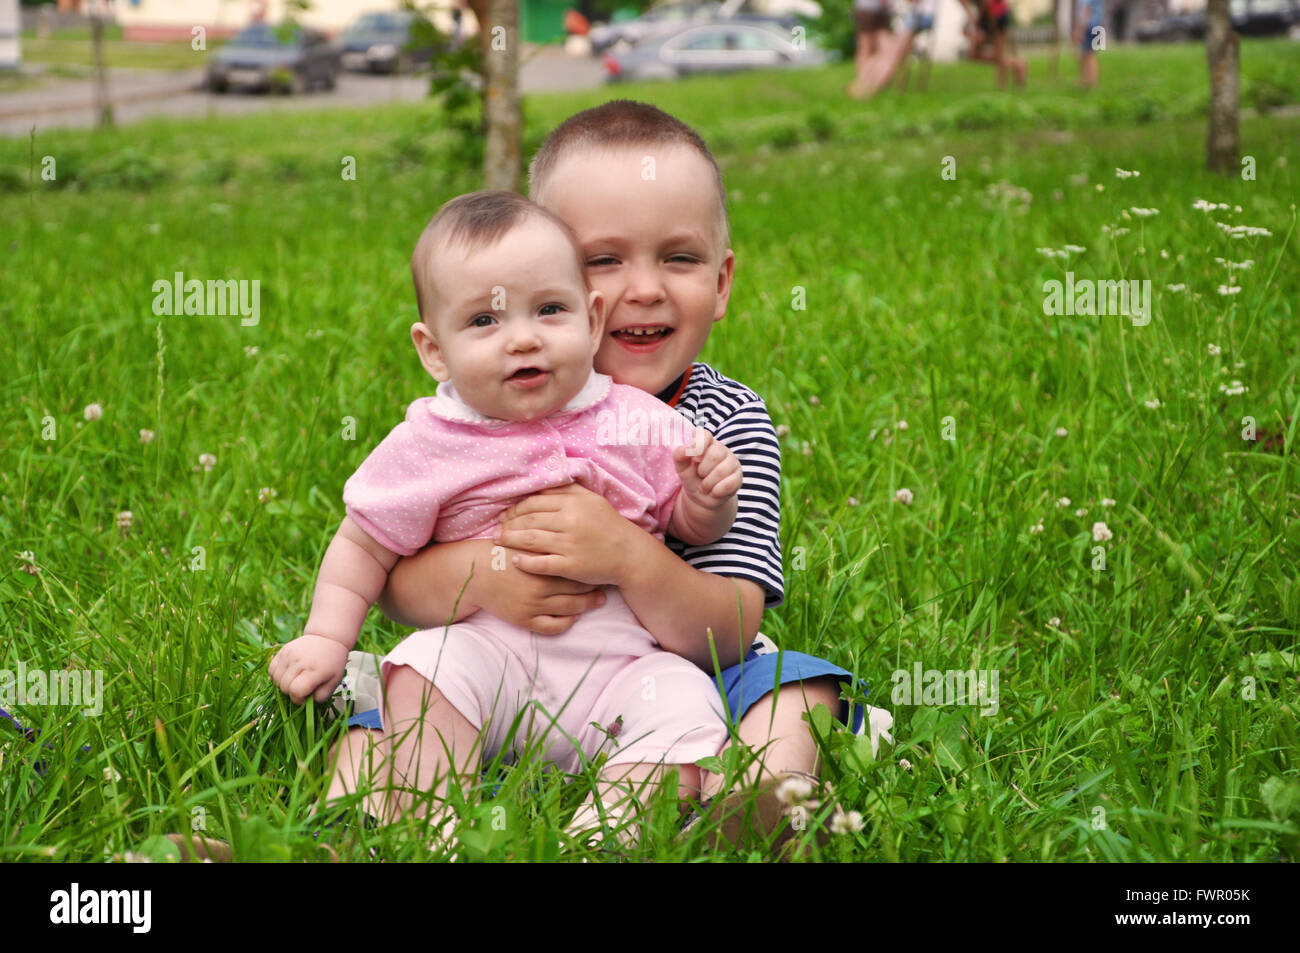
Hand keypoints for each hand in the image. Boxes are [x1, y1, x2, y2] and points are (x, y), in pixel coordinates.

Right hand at [269, 634, 349, 705]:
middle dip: (291, 693)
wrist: (327, 638)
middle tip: (302, 689)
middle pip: (285, 687)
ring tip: (295, 681)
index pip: (296, 690)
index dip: (298, 699)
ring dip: (283, 685)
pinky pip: (272, 669)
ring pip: (276, 679)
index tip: (305, 698)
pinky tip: (288, 675)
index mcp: (314, 670)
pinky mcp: (283, 650)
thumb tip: (307, 703)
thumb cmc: (332, 663)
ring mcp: (289, 654)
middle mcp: (300, 661)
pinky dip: (277, 676)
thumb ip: (321, 696)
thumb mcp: (334, 681)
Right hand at [471, 543, 605, 634]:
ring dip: (586, 605)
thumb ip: (546, 530)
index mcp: (541, 563)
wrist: (474, 572)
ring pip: (570, 609)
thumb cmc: (501, 551)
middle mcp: (539, 586)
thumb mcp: (523, 536)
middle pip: (577, 588)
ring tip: (598, 601)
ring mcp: (532, 605)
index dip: (591, 566)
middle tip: (606, 584)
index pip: (576, 566)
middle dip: (594, 587)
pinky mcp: (524, 620)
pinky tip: (574, 616)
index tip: (601, 564)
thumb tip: (569, 519)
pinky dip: (567, 623)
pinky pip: (553, 627)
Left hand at [493, 483, 641, 587]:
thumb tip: (540, 485)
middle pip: (529, 520)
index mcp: (574, 502)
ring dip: (510, 540)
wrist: (629, 553)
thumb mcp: (591, 500)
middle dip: (509, 524)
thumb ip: (566, 491)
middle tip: (497, 528)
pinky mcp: (571, 566)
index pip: (535, 502)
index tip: (505, 514)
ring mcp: (570, 544)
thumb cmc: (608, 525)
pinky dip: (525, 562)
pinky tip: (515, 560)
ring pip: (531, 540)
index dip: (516, 508)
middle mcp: (571, 521)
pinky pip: (541, 564)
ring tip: (499, 541)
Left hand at [672, 431, 741, 509]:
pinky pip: (728, 484)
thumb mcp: (682, 468)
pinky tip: (714, 491)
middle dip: (702, 470)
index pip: (705, 435)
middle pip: (715, 455)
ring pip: (721, 471)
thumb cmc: (692, 477)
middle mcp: (721, 450)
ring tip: (704, 486)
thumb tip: (685, 449)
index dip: (699, 443)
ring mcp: (732, 463)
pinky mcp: (738, 477)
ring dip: (708, 483)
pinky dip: (716, 491)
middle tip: (700, 475)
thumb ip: (679, 456)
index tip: (694, 455)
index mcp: (706, 443)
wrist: (701, 497)